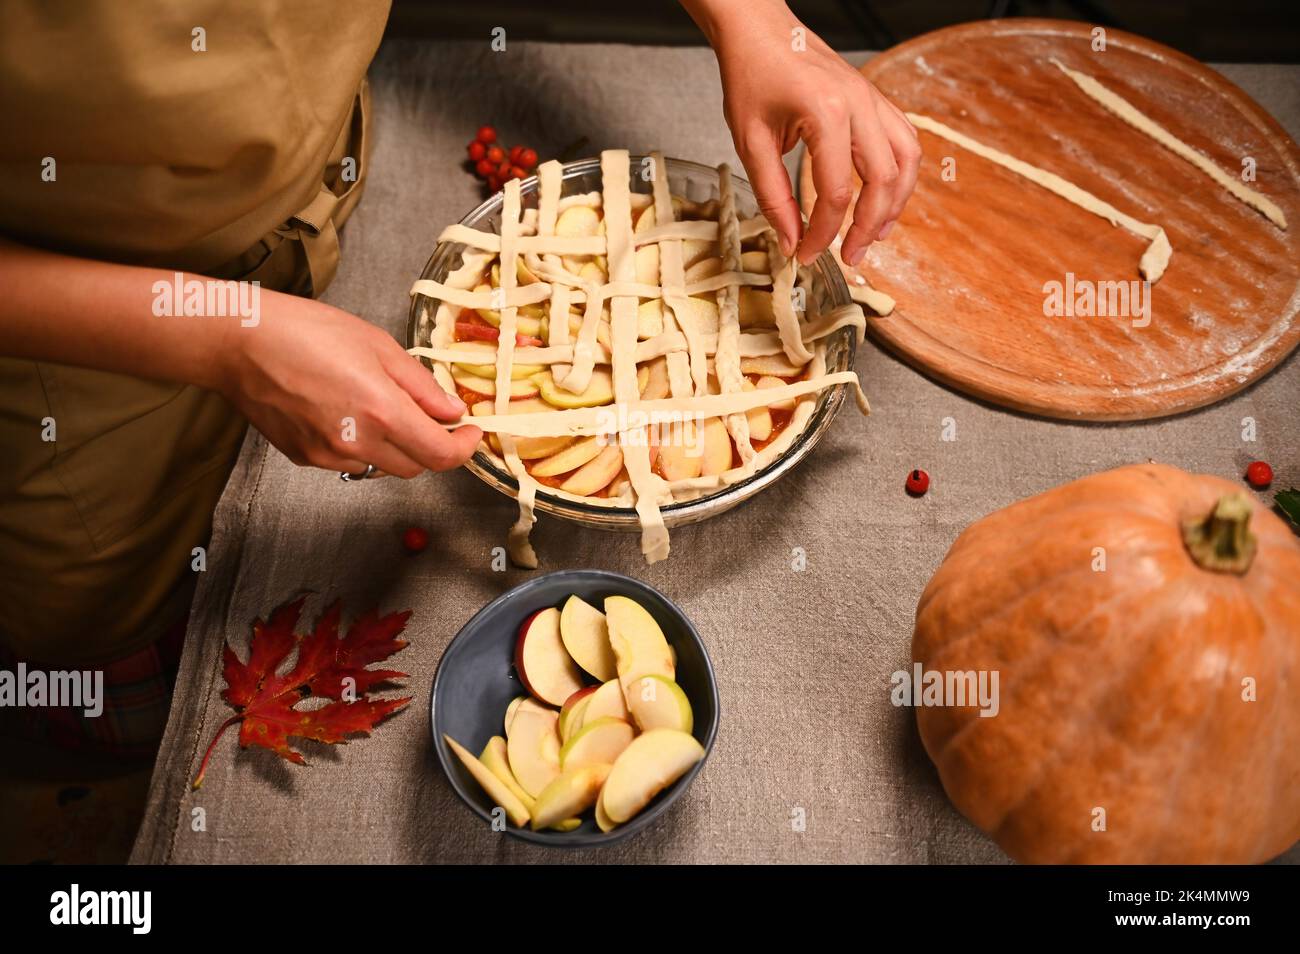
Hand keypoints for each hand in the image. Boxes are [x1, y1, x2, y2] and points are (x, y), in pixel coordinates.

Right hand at [217, 294, 481, 476]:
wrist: (239, 342)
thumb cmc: (305, 331)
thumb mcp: (378, 345)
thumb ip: (421, 385)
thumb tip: (452, 411)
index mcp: (381, 411)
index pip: (440, 454)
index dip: (464, 448)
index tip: (472, 432)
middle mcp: (356, 442)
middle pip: (416, 466)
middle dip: (432, 445)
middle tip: (432, 416)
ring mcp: (327, 455)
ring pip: (382, 465)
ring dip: (396, 446)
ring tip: (380, 406)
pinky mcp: (305, 458)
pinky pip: (349, 460)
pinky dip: (362, 444)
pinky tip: (346, 411)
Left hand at [685, 0, 921, 265]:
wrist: (759, 29)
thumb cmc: (751, 75)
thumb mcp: (751, 142)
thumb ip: (772, 197)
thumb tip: (792, 241)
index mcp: (826, 112)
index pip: (836, 192)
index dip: (824, 233)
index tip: (808, 254)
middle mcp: (859, 103)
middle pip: (882, 181)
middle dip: (867, 227)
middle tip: (850, 257)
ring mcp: (873, 98)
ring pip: (905, 161)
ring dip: (894, 204)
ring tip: (874, 235)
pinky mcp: (875, 99)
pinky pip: (904, 141)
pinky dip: (900, 175)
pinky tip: (884, 198)